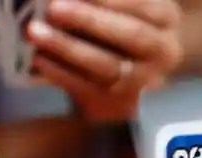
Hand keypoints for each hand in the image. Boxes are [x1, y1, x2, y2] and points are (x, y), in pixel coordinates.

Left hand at [27, 0, 182, 121]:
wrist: (137, 66)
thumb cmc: (124, 21)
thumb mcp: (126, 4)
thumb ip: (102, 0)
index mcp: (166, 18)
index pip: (143, 5)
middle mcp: (162, 52)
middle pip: (131, 35)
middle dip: (90, 20)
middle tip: (53, 7)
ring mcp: (143, 82)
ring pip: (108, 67)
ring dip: (68, 48)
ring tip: (35, 32)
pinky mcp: (119, 104)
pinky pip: (88, 89)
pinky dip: (59, 73)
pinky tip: (38, 58)